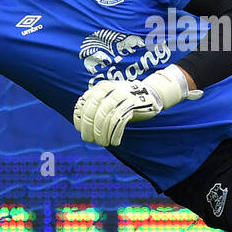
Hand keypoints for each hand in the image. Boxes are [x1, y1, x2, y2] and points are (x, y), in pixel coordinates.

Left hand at [72, 65, 201, 146]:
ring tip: (104, 143)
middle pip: (91, 113)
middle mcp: (108, 90)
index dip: (79, 121)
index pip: (82, 105)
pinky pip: (118, 122)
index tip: (82, 132)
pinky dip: (114, 134)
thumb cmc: (126, 101)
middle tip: (91, 141)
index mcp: (99, 88)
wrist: (152, 94)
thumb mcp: (108, 99)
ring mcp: (120, 96)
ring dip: (102, 134)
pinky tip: (115, 142)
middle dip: (89, 130)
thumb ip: (96, 107)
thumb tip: (81, 127)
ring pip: (104, 118)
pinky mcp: (131, 104)